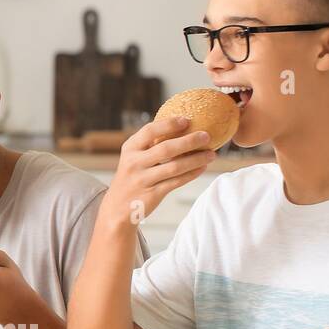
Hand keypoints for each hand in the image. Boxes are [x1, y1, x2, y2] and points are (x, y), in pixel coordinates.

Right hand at [99, 116, 215, 227]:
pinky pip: (177, 182)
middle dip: (189, 141)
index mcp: (129, 149)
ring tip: (211, 154)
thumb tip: (181, 128)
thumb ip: (149, 145)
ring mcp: (143, 179)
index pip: (149, 131)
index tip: (186, 120)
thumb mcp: (132, 158)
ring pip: (174, 167)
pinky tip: (202, 168)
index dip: (168, 124)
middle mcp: (134, 162)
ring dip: (196, 159)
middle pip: (165, 148)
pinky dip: (192, 174)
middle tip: (206, 136)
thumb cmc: (131, 177)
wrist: (117, 208)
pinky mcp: (152, 194)